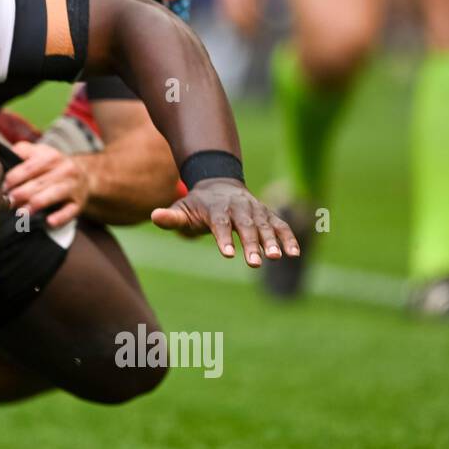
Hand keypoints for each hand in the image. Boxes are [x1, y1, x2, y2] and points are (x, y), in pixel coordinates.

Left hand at [3, 141, 87, 228]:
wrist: (85, 174)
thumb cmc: (54, 165)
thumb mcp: (41, 152)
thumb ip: (23, 151)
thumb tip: (5, 154)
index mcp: (52, 157)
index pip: (30, 167)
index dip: (14, 178)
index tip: (2, 187)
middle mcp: (65, 170)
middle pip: (40, 182)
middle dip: (21, 193)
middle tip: (8, 202)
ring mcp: (73, 186)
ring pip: (53, 195)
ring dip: (36, 204)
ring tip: (21, 213)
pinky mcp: (79, 203)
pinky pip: (70, 211)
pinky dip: (60, 217)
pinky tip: (49, 222)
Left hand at [150, 178, 299, 266]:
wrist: (219, 184)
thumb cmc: (197, 204)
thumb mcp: (181, 209)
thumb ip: (170, 217)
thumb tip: (154, 216)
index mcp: (216, 207)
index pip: (220, 224)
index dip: (224, 239)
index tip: (228, 254)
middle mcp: (238, 207)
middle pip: (245, 226)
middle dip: (251, 244)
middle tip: (254, 263)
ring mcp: (255, 210)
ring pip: (265, 225)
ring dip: (272, 241)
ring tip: (278, 257)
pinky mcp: (267, 215)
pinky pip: (279, 225)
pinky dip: (288, 237)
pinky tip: (294, 253)